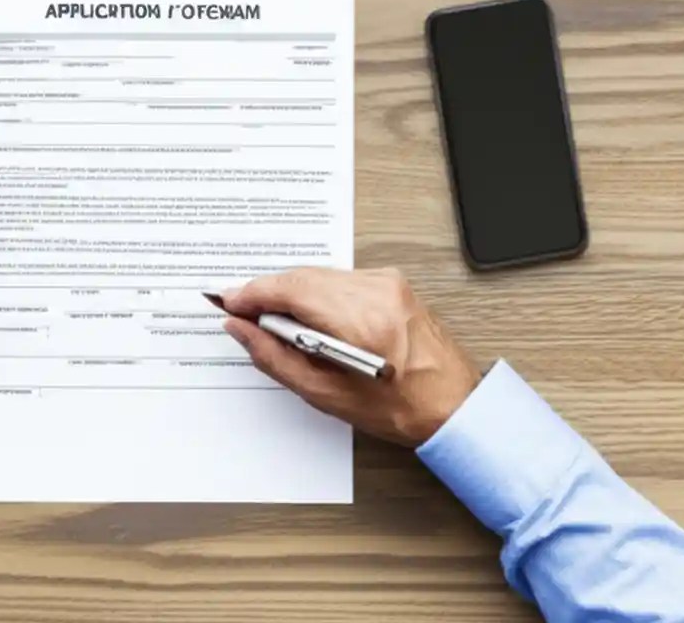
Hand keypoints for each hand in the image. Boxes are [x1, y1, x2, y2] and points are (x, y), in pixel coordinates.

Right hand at [220, 267, 479, 447]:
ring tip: (276, 323)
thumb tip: (242, 330)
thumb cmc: (399, 408)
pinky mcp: (393, 283)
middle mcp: (375, 292)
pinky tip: (310, 317)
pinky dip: (316, 292)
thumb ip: (275, 357)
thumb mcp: (325, 394)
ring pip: (318, 274)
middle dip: (267, 293)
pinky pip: (339, 278)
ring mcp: (387, 283)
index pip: (289, 289)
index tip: (229, 303)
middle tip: (244, 316)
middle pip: (301, 276)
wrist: (454, 404)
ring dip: (291, 293)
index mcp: (359, 321)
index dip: (252, 294)